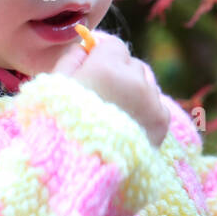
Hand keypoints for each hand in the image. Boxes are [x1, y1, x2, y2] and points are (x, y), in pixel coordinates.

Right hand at [51, 30, 168, 147]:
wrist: (81, 169)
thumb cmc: (59, 127)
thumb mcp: (54, 87)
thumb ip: (72, 58)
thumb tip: (86, 45)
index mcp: (107, 68)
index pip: (114, 45)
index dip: (102, 56)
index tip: (93, 69)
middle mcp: (135, 80)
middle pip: (132, 64)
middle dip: (119, 73)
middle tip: (101, 97)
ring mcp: (152, 102)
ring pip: (146, 83)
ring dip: (134, 92)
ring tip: (113, 115)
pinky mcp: (162, 122)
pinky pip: (156, 104)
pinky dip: (145, 111)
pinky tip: (127, 125)